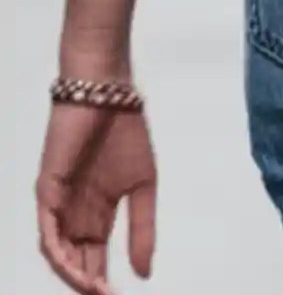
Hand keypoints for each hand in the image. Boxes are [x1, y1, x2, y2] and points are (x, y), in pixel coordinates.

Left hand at [36, 101, 156, 294]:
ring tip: (94, 291)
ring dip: (74, 275)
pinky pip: (47, 231)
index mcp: (97, 213)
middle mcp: (73, 214)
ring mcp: (58, 204)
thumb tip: (144, 273)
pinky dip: (57, 253)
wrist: (108, 98)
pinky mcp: (47, 191)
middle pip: (75, 261)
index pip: (94, 258)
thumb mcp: (143, 188)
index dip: (103, 281)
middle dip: (89, 285)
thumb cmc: (126, 135)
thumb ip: (142, 230)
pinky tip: (72, 268)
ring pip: (58, 252)